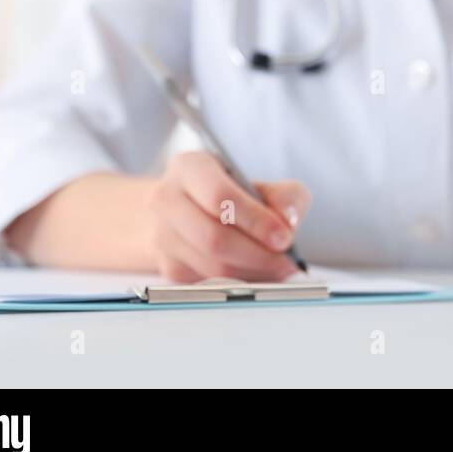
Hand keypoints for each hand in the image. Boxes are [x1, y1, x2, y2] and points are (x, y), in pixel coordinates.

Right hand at [146, 151, 312, 282]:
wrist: (188, 211)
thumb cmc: (230, 194)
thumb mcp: (260, 182)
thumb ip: (285, 196)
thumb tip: (289, 221)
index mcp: (189, 167)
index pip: (219, 196)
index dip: (255, 220)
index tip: (285, 237)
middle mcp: (167, 199)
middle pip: (213, 238)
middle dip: (258, 254)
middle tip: (287, 259)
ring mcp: (162, 236)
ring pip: (212, 267)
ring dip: (253, 272)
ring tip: (280, 267)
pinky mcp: (168, 266)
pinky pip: (209, 284)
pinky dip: (242, 283)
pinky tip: (260, 272)